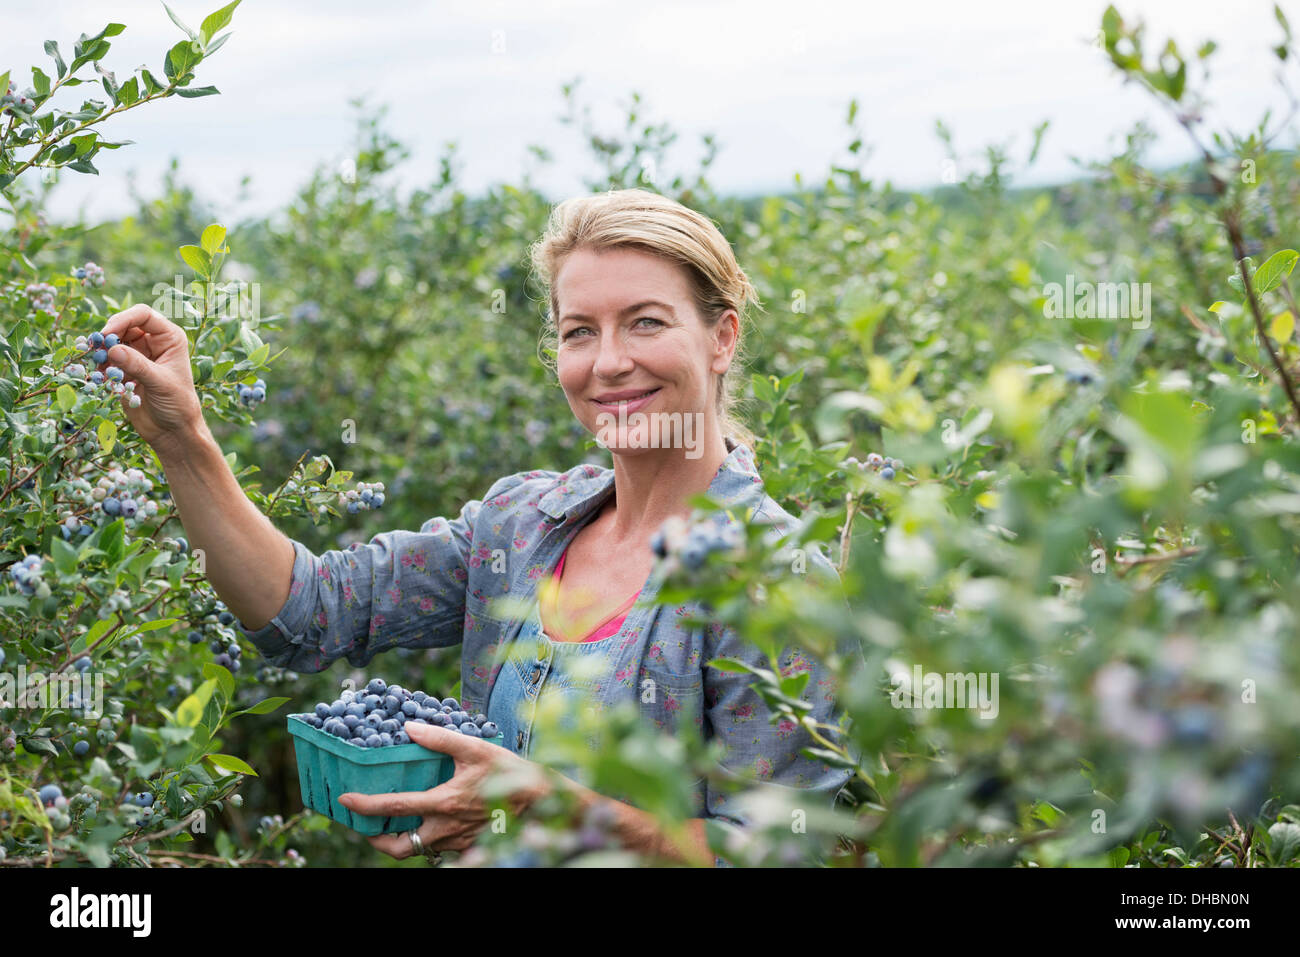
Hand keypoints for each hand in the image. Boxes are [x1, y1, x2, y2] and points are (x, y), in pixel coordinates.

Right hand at [97, 303, 204, 449]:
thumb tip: (111, 348)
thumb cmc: (177, 405)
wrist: (173, 430)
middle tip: (95, 350)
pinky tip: (103, 377)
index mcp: (169, 338)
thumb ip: (137, 365)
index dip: (123, 319)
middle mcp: (153, 342)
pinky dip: (101, 365)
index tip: (107, 334)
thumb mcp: (160, 383)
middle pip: (123, 325)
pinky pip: (107, 359)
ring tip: (100, 367)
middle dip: (108, 336)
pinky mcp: (125, 369)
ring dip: (102, 352)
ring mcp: (138, 355)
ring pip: (112, 342)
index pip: (143, 315)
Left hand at [337, 722, 549, 859]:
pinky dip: (426, 837)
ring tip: (392, 822)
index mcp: (443, 803)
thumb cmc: (510, 773)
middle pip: (399, 848)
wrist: (542, 800)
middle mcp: (446, 828)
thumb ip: (440, 739)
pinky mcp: (469, 845)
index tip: (345, 800)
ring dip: (401, 839)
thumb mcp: (475, 749)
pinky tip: (428, 821)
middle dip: (375, 840)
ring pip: (419, 849)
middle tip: (364, 825)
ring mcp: (457, 841)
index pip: (394, 808)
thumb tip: (410, 728)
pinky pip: (439, 848)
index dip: (365, 805)